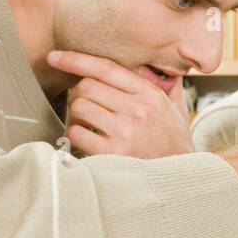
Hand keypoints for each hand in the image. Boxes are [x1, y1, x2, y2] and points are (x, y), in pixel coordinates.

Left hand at [47, 50, 193, 158]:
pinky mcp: (113, 153)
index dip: (75, 60)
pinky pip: (77, 133)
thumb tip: (157, 66)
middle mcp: (138, 109)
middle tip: (84, 105)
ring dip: (77, 116)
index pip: (106, 68)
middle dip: (78, 94)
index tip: (56, 58)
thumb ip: (166, 86)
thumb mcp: (175, 109)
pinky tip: (87, 141)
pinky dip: (76, 135)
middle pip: (87, 86)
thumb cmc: (174, 144)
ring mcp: (125, 131)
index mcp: (150, 94)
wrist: (181, 179)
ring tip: (87, 124)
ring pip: (79, 107)